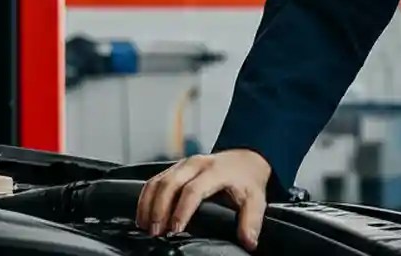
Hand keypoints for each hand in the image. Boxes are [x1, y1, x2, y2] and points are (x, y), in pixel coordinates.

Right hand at [135, 149, 271, 248]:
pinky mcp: (174, 168)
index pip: (193, 190)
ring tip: (146, 227)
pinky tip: (144, 215)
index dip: (181, 211)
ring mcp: (183, 165)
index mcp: (215, 171)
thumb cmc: (247, 179)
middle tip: (156, 232)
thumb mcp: (256, 199)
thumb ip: (251, 220)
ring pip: (158, 181)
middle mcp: (196, 164)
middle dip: (159, 209)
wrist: (245, 158)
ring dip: (148, 205)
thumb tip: (249, 241)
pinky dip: (145, 198)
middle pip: (169, 184)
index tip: (175, 230)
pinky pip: (154, 180)